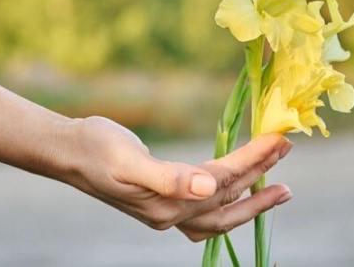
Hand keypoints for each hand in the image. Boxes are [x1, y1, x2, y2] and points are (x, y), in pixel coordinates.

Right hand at [63, 116, 292, 241]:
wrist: (66, 152)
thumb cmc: (94, 148)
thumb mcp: (128, 160)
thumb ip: (169, 177)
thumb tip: (210, 187)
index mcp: (166, 204)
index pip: (222, 181)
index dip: (252, 160)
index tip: (279, 138)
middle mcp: (170, 214)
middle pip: (227, 197)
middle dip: (261, 175)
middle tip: (287, 149)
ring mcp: (166, 212)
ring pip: (220, 212)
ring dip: (252, 197)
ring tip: (279, 187)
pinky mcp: (161, 202)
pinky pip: (205, 211)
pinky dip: (227, 203)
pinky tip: (234, 195)